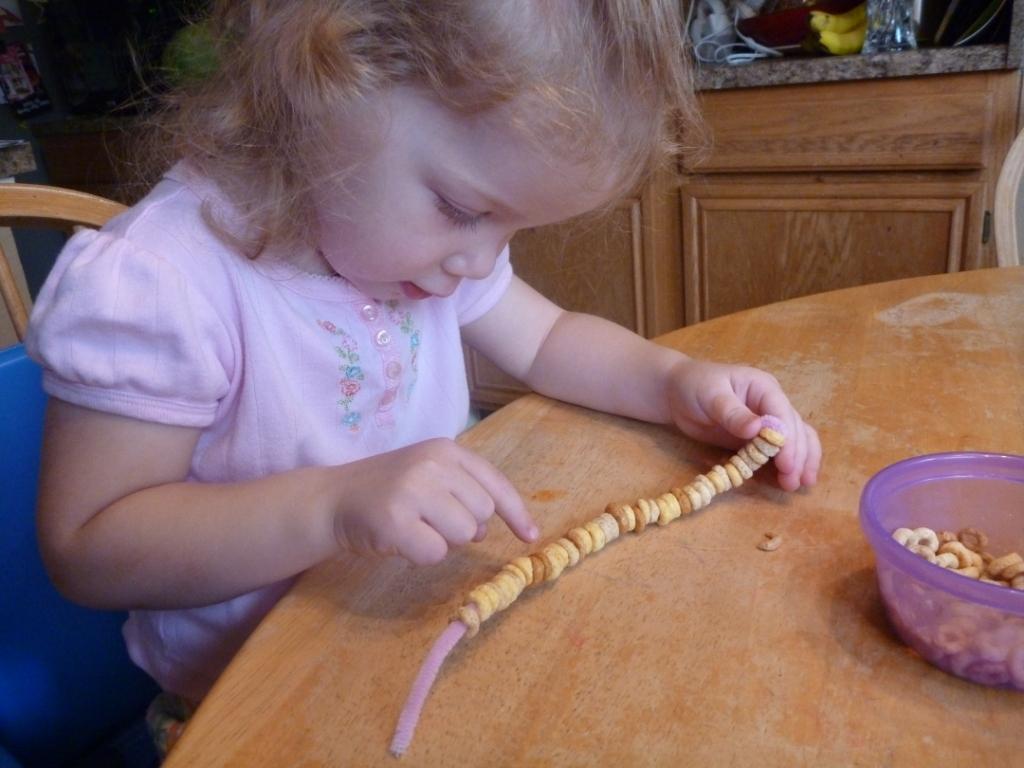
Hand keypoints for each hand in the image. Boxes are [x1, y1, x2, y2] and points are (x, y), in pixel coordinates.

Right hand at [330, 438, 537, 565]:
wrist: (333, 498)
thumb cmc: (388, 490)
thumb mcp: (428, 474)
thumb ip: (463, 491)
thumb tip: (491, 527)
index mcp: (445, 450)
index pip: (494, 483)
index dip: (516, 513)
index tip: (530, 536)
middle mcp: (431, 464)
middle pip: (481, 515)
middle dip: (463, 527)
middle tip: (430, 521)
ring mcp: (412, 491)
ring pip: (462, 536)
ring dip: (442, 542)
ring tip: (414, 528)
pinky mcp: (395, 521)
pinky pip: (435, 554)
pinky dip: (421, 556)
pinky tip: (400, 541)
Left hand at [664, 357, 820, 491]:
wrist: (677, 392)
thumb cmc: (694, 386)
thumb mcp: (711, 395)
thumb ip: (733, 412)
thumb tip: (758, 429)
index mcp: (763, 387)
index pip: (783, 414)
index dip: (788, 441)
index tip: (786, 465)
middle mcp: (771, 403)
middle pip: (794, 429)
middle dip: (797, 456)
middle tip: (792, 482)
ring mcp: (766, 421)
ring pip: (795, 439)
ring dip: (801, 461)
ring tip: (800, 484)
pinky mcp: (756, 437)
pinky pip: (778, 450)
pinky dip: (787, 463)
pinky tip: (789, 480)